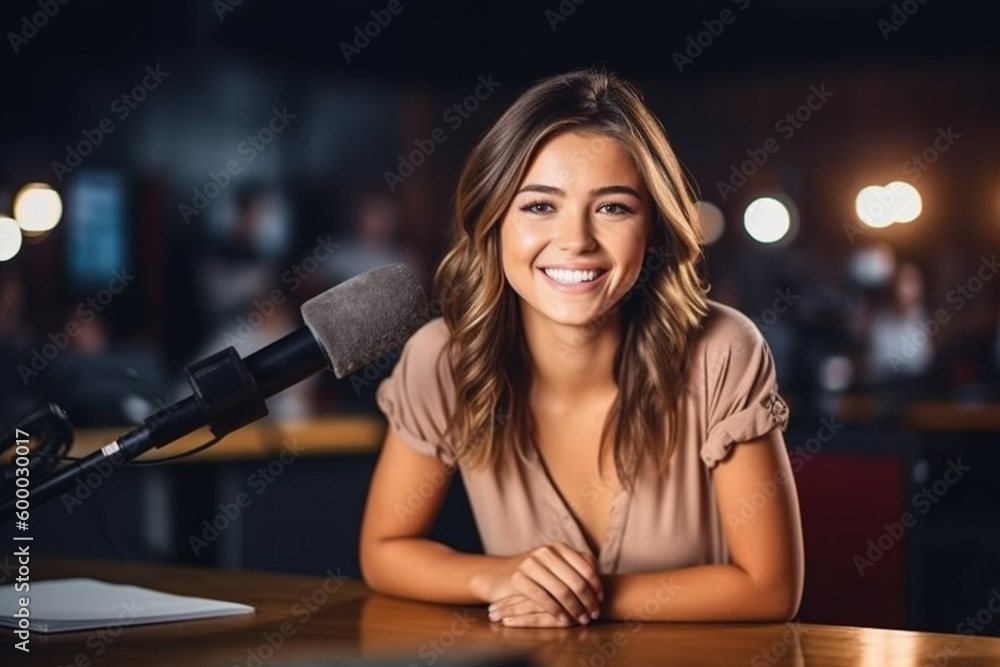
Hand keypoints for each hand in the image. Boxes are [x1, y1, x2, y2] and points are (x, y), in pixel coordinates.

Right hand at [475, 542, 603, 624]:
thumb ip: (573, 565)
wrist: (498, 576)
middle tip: (594, 614)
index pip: (586, 566)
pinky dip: (557, 611)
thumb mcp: (553, 565)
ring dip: (575, 608)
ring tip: (581, 619)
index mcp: (558, 547)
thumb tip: (596, 573)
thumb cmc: (532, 574)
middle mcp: (546, 552)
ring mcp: (531, 564)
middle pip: (576, 580)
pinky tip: (564, 619)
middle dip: (588, 600)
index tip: (601, 600)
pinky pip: (543, 598)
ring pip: (562, 590)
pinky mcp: (518, 578)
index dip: (596, 585)